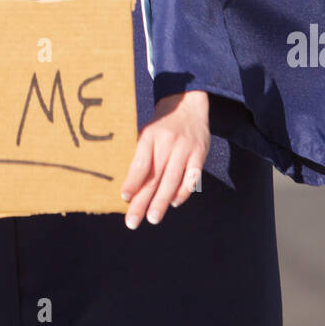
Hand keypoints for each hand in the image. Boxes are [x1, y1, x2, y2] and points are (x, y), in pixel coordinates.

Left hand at [120, 90, 209, 229]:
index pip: (141, 162)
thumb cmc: (160, 126)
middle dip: (143, 201)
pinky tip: (174, 202)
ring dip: (162, 201)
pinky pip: (193, 176)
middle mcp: (167, 142)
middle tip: (133, 222)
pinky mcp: (200, 153)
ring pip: (173, 179)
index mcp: (149, 135)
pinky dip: (184, 191)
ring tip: (153, 218)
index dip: (133, 181)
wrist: (187, 104)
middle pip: (155, 176)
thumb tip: (127, 187)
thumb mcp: (146, 133)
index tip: (124, 197)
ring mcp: (185, 148)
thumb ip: (140, 155)